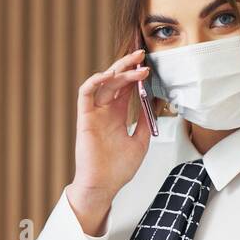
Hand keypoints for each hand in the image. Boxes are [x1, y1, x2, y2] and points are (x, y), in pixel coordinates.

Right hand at [67, 49, 152, 234]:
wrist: (103, 185)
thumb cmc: (118, 169)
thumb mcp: (141, 141)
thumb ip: (145, 120)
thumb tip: (154, 101)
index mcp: (117, 115)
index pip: (126, 87)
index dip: (136, 74)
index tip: (149, 64)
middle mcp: (105, 111)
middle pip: (116, 80)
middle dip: (128, 65)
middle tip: (142, 54)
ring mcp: (94, 113)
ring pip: (104, 83)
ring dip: (118, 71)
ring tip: (135, 65)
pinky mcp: (84, 118)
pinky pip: (86, 93)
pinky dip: (95, 81)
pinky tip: (110, 75)